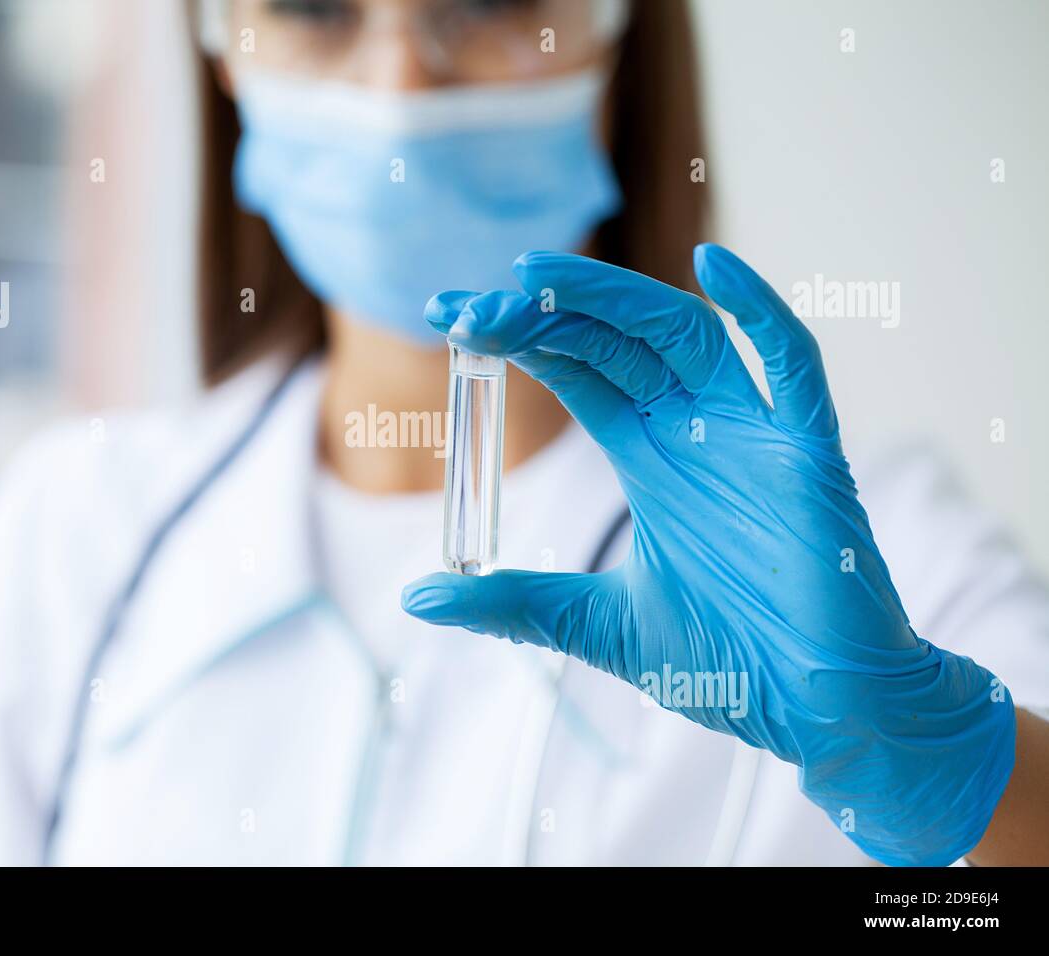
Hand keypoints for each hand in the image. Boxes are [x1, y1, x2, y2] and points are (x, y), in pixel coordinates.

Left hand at [402, 244, 1015, 865]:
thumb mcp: (594, 625)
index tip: (449, 318)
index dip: (519, 339)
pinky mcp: (809, 457)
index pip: (577, 371)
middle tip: (470, 305)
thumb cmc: (726, 664)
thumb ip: (513, 605)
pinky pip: (795, 368)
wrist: (817, 712)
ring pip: (682, 337)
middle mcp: (696, 432)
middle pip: (614, 343)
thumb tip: (415, 598)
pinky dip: (761, 312)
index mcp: (650, 458)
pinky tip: (713, 266)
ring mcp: (753, 436)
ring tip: (536, 274)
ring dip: (612, 300)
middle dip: (542, 316)